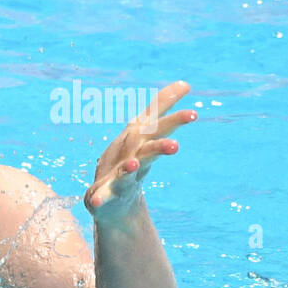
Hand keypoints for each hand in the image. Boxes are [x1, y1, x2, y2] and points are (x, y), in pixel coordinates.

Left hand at [85, 80, 195, 224]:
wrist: (115, 204)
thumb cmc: (131, 160)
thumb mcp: (142, 131)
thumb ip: (160, 107)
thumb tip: (185, 83)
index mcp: (143, 143)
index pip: (159, 128)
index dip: (174, 119)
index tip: (193, 111)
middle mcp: (136, 160)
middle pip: (150, 151)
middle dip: (161, 147)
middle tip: (175, 147)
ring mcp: (121, 179)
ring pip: (128, 173)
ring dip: (130, 168)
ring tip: (133, 164)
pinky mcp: (104, 195)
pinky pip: (101, 197)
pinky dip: (99, 198)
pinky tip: (94, 201)